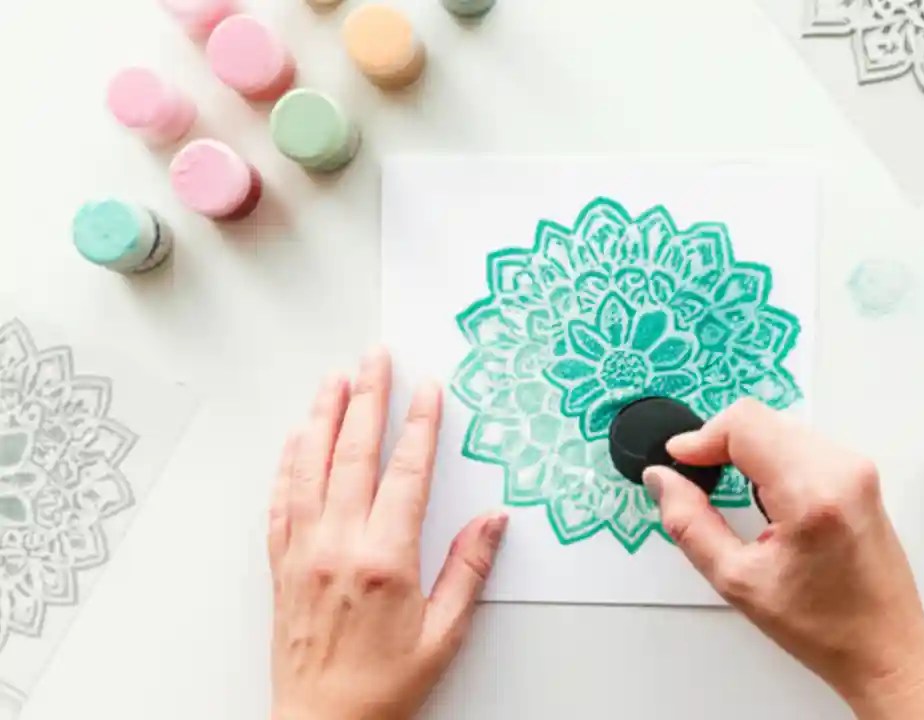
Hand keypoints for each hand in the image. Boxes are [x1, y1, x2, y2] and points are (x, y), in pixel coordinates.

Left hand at [268, 348, 507, 719]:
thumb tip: (493, 521)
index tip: (428, 389)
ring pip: (310, 466)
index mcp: (383, 560)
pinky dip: (288, 461)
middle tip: (375, 357)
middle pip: (353, 453)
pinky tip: (296, 437)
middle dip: (368, 397)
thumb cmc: (382, 688)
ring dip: (322, 415)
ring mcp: (302, 551)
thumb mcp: (444, 634)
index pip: (406, 473)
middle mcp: (337, 546)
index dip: (419, 424)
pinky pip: (280, 499)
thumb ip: (469, 569)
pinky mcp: (281, 564)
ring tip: (334, 378)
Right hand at [644, 400, 923, 719]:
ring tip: (732, 491)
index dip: (702, 437)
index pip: (745, 425)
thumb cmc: (825, 627)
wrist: (885, 648)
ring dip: (748, 448)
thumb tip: (662, 480)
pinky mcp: (862, 474)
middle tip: (697, 476)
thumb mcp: (738, 581)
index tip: (678, 459)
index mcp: (812, 495)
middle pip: (762, 418)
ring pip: (781, 425)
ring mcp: (857, 468)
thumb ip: (690, 524)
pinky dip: (773, 455)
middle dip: (721, 442)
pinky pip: (803, 441)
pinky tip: (764, 494)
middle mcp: (841, 470)